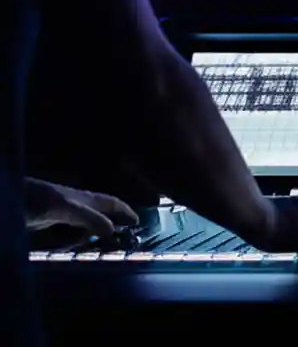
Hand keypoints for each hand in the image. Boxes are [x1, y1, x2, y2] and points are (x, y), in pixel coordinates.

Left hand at [24, 177, 138, 240]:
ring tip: (100, 244)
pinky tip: (73, 244)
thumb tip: (114, 230)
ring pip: (84, 224)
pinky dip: (74, 239)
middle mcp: (76, 205)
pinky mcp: (47, 222)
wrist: (8, 199)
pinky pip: (68, 232)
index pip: (112, 203)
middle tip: (122, 239)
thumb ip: (90, 218)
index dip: (126, 211)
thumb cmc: (36, 199)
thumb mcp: (67, 208)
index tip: (138, 222)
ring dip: (92, 234)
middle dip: (112, 224)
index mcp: (84, 199)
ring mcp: (61, 213)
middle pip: (100, 214)